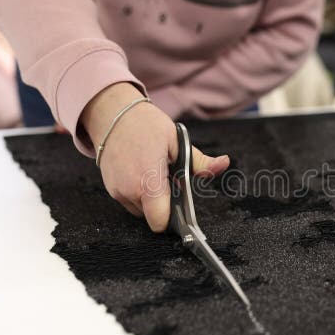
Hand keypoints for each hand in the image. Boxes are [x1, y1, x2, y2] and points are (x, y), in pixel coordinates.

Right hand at [80, 82, 229, 231]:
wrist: (112, 113)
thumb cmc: (145, 124)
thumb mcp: (178, 140)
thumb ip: (200, 162)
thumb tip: (224, 164)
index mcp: (148, 180)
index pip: (161, 221)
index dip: (174, 219)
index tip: (181, 207)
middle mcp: (129, 190)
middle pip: (153, 217)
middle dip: (165, 204)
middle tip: (169, 179)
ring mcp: (117, 190)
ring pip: (141, 211)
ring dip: (151, 200)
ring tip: (155, 174)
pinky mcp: (110, 188)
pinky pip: (129, 201)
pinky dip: (138, 193)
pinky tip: (142, 173)